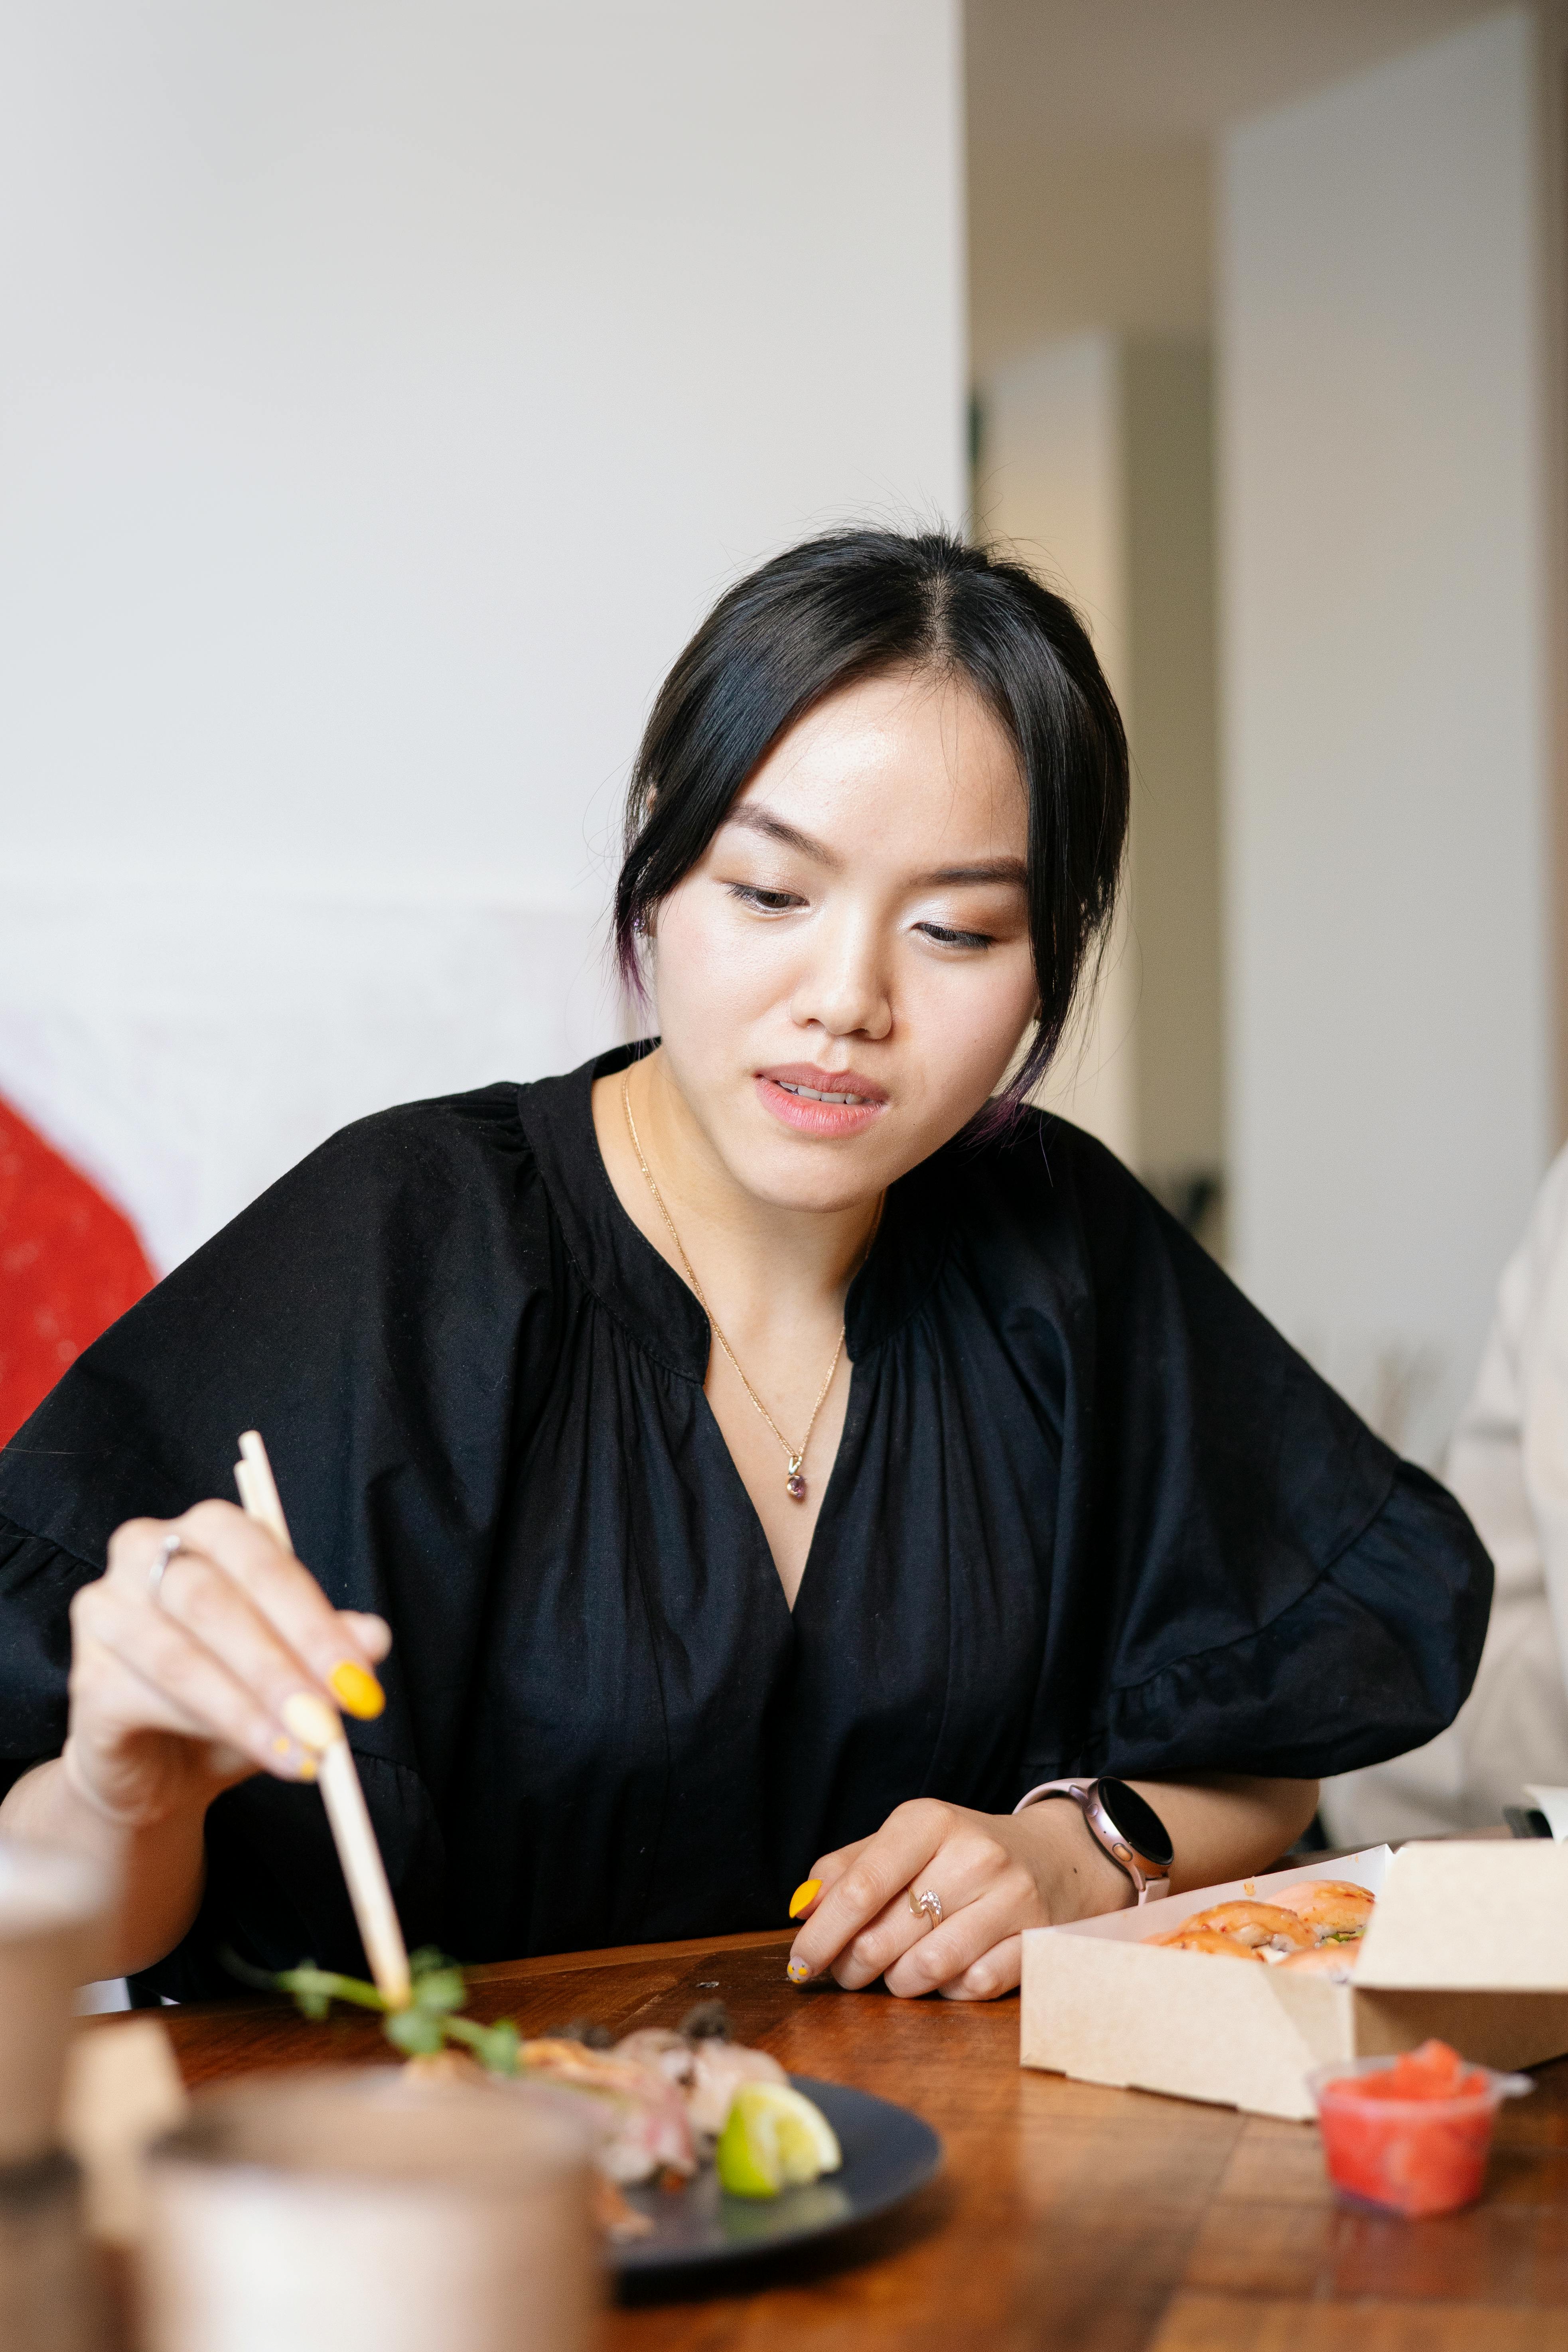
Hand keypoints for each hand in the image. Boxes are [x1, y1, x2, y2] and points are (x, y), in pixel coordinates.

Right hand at [62, 1502, 389, 1831]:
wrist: (162, 1766)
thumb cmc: (235, 1696)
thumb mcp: (295, 1669)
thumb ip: (330, 1647)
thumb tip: (373, 1639)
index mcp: (205, 1531)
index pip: (260, 1557)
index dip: (313, 1621)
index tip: (360, 1680)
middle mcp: (145, 1553)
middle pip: (214, 1599)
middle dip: (282, 1664)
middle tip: (331, 1718)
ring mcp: (104, 1611)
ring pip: (181, 1655)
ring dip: (251, 1705)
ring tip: (305, 1747)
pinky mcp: (85, 1678)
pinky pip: (147, 1698)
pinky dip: (212, 1727)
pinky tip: (262, 1753)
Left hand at [786, 1796, 1131, 2000]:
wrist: (1061, 1857)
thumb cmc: (962, 1852)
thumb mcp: (906, 1840)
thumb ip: (847, 1868)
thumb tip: (802, 1908)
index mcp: (928, 1821)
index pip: (859, 1888)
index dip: (821, 1936)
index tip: (799, 1965)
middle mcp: (972, 1855)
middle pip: (883, 1938)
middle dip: (852, 1967)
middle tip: (849, 1970)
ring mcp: (1010, 1899)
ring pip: (924, 1970)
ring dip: (897, 1983)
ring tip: (896, 1971)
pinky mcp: (1037, 1940)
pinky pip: (970, 1987)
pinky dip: (947, 1991)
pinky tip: (947, 1972)